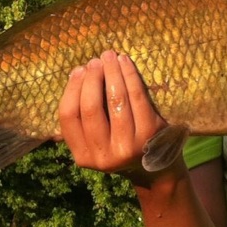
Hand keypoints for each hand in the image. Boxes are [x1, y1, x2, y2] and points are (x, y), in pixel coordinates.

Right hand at [57, 51, 165, 178]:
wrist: (158, 169)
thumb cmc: (121, 147)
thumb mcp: (97, 144)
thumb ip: (82, 123)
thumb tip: (74, 78)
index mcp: (83, 157)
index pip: (68, 117)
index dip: (71, 89)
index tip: (78, 71)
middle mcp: (104, 156)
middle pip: (90, 107)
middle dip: (91, 79)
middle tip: (95, 61)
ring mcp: (128, 146)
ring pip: (115, 99)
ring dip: (111, 72)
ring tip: (110, 57)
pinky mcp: (149, 133)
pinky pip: (137, 97)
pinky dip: (130, 75)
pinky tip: (126, 63)